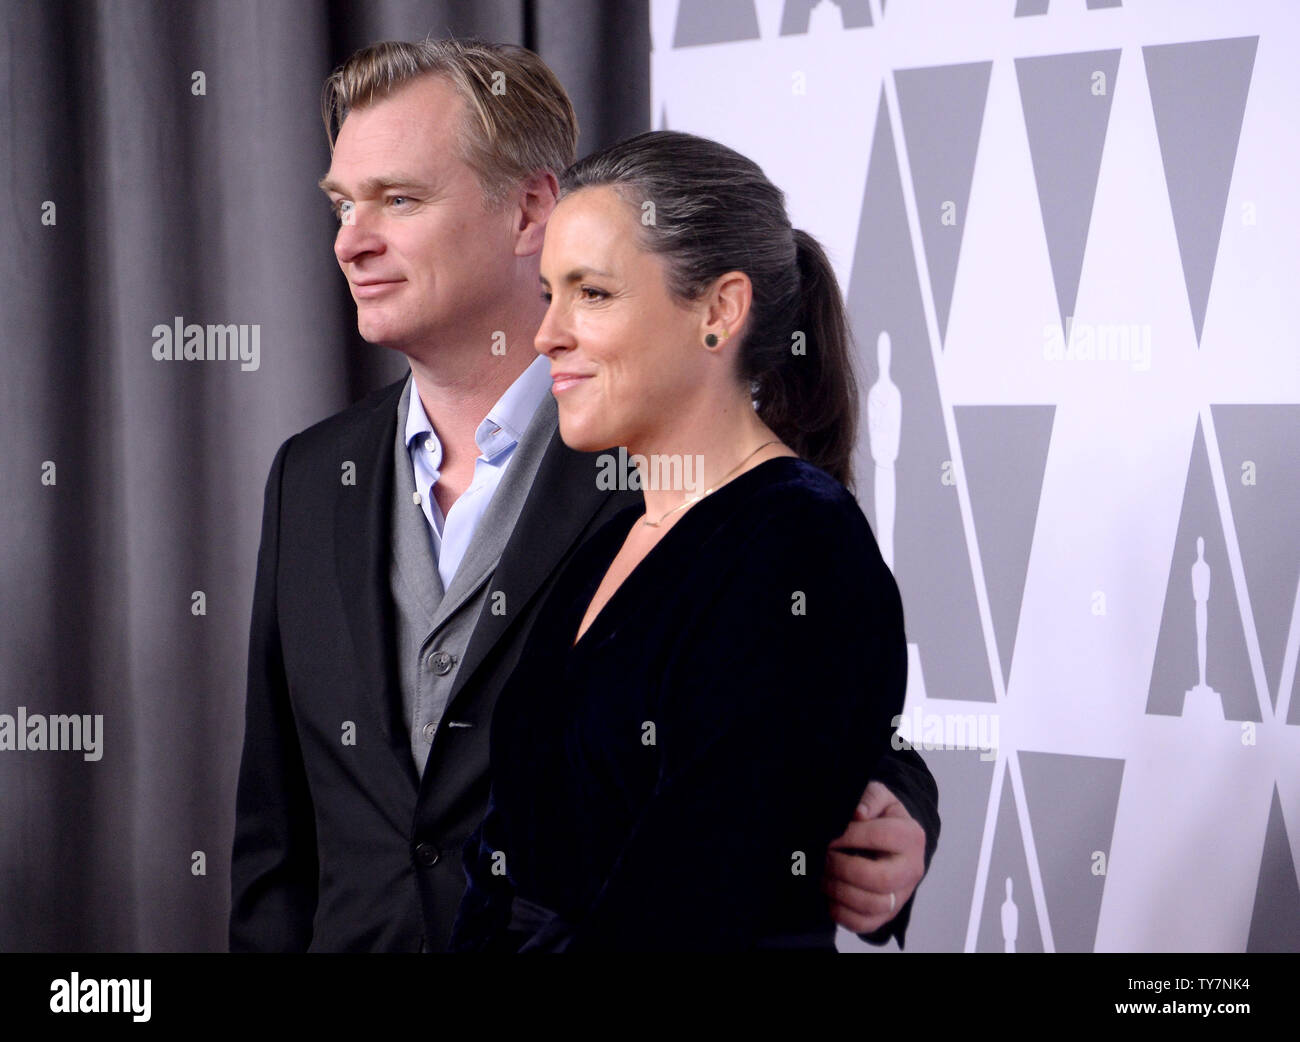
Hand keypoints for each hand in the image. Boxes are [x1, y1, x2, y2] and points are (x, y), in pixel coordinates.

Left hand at [822, 780, 925, 933]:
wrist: (893, 842)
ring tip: (823, 874)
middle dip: (842, 867)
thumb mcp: (880, 797)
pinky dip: (840, 912)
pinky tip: (829, 894)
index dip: (849, 836)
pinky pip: (863, 924)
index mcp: (912, 836)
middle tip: (824, 856)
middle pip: (879, 878)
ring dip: (839, 890)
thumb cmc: (882, 817)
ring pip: (872, 905)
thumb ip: (870, 797)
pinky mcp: (887, 914)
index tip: (828, 834)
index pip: (881, 837)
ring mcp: (901, 895)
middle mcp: (912, 869)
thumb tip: (858, 813)